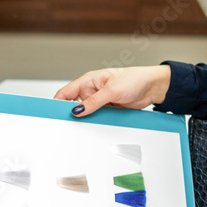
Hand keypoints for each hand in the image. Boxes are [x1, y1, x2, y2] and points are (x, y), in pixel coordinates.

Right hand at [53, 66, 171, 116]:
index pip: (67, 92)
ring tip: (83, 127)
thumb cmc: (134, 79)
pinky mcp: (109, 109)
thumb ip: (94, 101)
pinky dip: (96, 122)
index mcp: (89, 80)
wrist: (153, 87)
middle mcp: (93, 90)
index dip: (58, 102)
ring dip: (86, 119)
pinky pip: (98, 117)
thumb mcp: (111, 90)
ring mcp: (101, 101)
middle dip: (72, 114)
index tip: (53, 113)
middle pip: (75, 104)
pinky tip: (95, 127)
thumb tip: (78, 110)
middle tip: (68, 124)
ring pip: (87, 113)